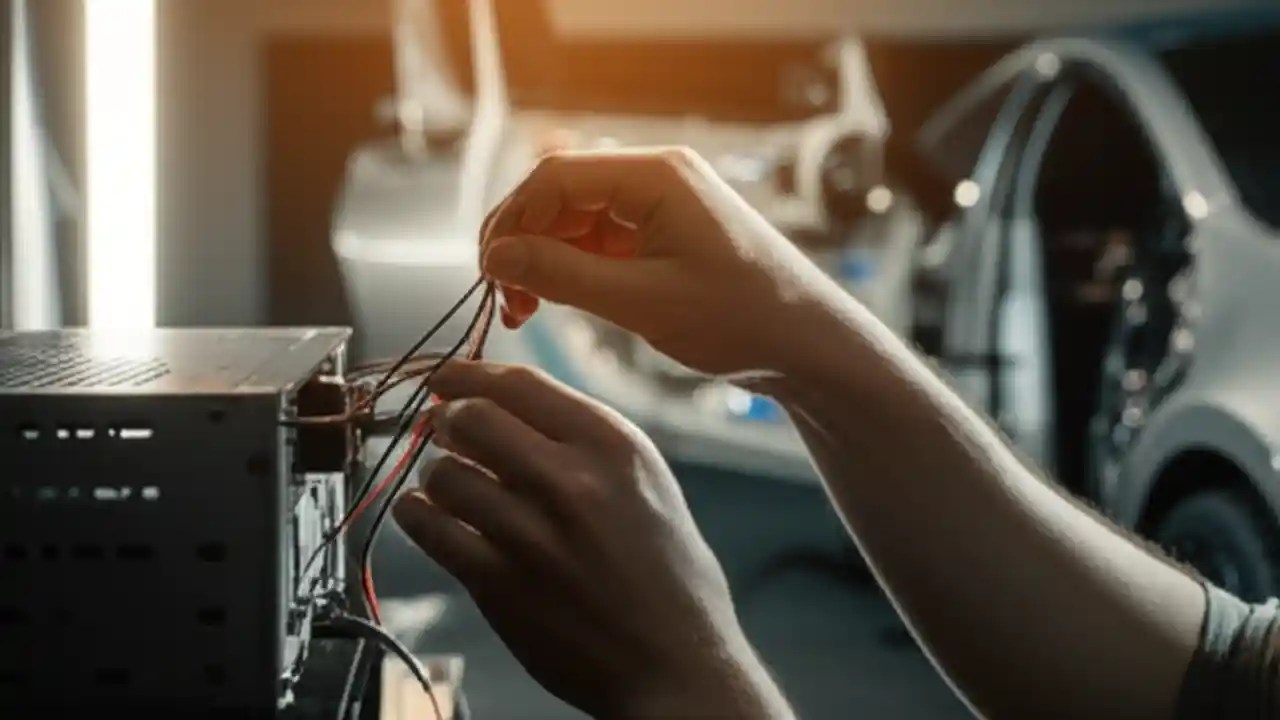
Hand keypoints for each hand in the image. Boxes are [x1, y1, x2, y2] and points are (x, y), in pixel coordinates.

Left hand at [392, 360, 791, 718]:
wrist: (675, 662)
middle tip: (440, 427)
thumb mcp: (648, 482)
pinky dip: (418, 514)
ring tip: (445, 483)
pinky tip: (426, 514)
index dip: (470, 373)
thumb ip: (586, 441)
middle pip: (472, 418)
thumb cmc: (669, 574)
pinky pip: (430, 530)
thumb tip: (512, 405)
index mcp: (613, 446)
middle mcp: (571, 481)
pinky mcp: (499, 584)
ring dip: (434, 473)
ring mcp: (530, 534)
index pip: (520, 384)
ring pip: (443, 474)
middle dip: (446, 418)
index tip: (448, 376)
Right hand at [478, 147, 847, 375]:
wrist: (807, 343)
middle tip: (504, 299)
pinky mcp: (663, 234)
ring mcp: (660, 205)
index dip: (511, 220)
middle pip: (560, 194)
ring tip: (524, 310)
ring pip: (575, 219)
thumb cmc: (741, 318)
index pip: (555, 176)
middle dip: (524, 242)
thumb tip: (494, 257)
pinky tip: (554, 302)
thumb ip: (563, 276)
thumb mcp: (642, 302)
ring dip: (543, 259)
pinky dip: (571, 268)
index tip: (489, 273)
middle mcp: (656, 178)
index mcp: (656, 176)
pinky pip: (599, 240)